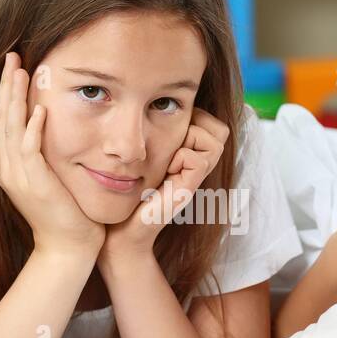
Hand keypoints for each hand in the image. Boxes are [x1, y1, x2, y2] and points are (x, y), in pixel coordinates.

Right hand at [0, 51, 104, 256]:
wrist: (67, 248)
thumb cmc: (66, 214)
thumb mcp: (53, 176)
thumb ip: (45, 153)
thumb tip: (50, 126)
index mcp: (9, 164)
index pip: (4, 119)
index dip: (7, 91)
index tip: (14, 66)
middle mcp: (7, 167)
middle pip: (2, 117)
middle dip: (7, 85)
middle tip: (12, 55)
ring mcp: (17, 176)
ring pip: (11, 128)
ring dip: (15, 98)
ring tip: (20, 71)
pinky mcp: (33, 184)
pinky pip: (29, 151)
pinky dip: (32, 129)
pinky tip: (39, 110)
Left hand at [101, 108, 229, 264]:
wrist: (117, 231)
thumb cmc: (122, 192)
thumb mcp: (139, 156)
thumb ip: (152, 134)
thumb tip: (153, 106)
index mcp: (188, 156)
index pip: (213, 123)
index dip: (195, 117)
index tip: (166, 132)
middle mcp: (196, 167)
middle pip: (219, 129)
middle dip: (195, 125)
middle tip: (168, 144)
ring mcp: (194, 179)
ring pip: (215, 140)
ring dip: (188, 140)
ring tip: (167, 158)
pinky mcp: (188, 191)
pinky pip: (198, 160)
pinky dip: (180, 158)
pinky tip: (164, 171)